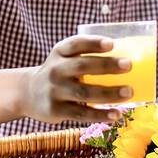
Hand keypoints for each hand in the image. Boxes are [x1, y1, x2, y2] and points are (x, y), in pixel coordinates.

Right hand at [19, 34, 133, 123]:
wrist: (28, 93)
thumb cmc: (60, 73)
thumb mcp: (65, 59)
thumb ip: (87, 57)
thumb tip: (130, 64)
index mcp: (60, 52)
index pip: (76, 44)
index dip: (93, 43)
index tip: (112, 44)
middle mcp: (55, 70)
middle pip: (82, 66)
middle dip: (107, 65)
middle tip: (129, 65)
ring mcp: (55, 90)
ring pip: (84, 92)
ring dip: (109, 93)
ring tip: (129, 92)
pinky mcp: (56, 110)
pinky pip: (82, 113)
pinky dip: (100, 114)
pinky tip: (116, 114)